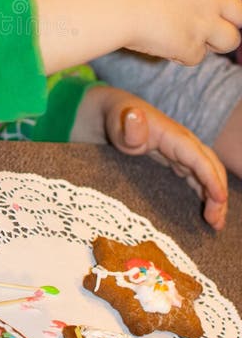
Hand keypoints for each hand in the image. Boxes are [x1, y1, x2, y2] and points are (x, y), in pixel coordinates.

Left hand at [71, 85, 227, 230]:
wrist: (119, 114)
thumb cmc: (119, 121)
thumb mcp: (121, 125)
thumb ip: (129, 126)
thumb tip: (134, 115)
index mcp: (174, 136)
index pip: (199, 158)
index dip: (211, 178)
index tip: (219, 198)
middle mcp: (185, 143)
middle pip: (210, 167)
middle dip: (218, 193)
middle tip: (216, 222)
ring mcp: (184, 152)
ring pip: (208, 173)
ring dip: (215, 197)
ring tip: (216, 223)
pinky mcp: (180, 160)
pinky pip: (200, 176)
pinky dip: (207, 192)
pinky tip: (209, 210)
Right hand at [121, 0, 241, 64]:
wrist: (113, 4)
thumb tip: (185, 7)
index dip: (217, 4)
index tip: (205, 11)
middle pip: (240, 15)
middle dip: (228, 25)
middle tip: (208, 32)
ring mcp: (204, 22)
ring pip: (230, 41)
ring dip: (210, 44)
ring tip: (182, 40)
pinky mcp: (192, 46)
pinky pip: (196, 58)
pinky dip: (179, 55)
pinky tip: (159, 45)